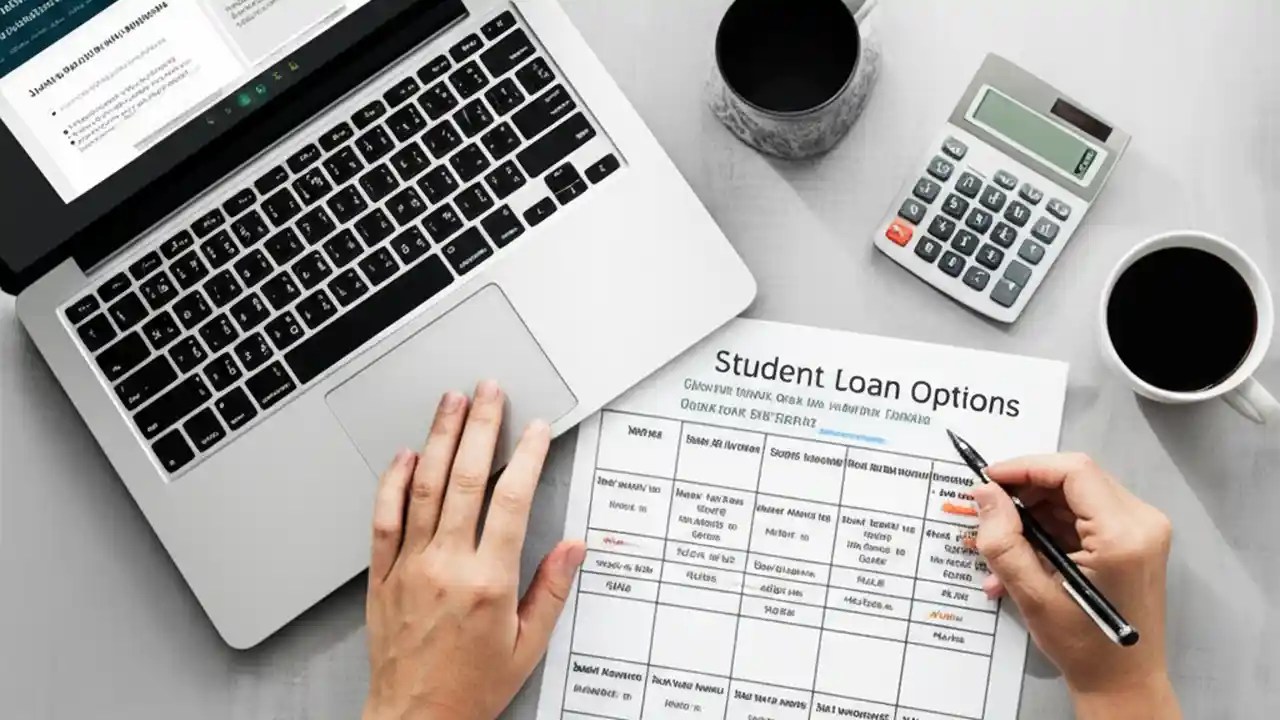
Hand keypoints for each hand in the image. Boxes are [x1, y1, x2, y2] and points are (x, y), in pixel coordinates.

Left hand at [362, 382, 585, 719]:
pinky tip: (406, 455)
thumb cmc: (470, 689)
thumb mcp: (528, 647)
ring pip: (424, 487)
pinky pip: (384, 518)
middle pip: (465, 478)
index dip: (527, 457)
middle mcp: (446, 565)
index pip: (512, 501)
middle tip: (489, 391)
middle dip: (480, 427)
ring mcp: (410, 566)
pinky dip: (394, 482)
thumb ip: (550, 591)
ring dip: (439, 438)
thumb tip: (573, 548)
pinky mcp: (381, 575)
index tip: (537, 430)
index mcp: (488, 581)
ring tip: (451, 403)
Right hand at [972, 453, 1180, 718]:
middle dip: (1027, 490)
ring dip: (1036, 513)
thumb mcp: (1032, 595)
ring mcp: (1143, 530)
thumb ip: (1004, 540)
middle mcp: (1142, 523)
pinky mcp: (1135, 540)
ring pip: (1077, 495)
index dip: (1026, 467)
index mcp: (1123, 535)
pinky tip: (1024, 555)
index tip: (989, 479)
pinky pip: (1086, 516)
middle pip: (1076, 479)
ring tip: (1002, 544)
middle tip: (990, 511)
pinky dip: (1051, 528)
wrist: (1124, 683)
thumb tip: (985, 493)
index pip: (1073, 472)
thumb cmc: (1083, 647)